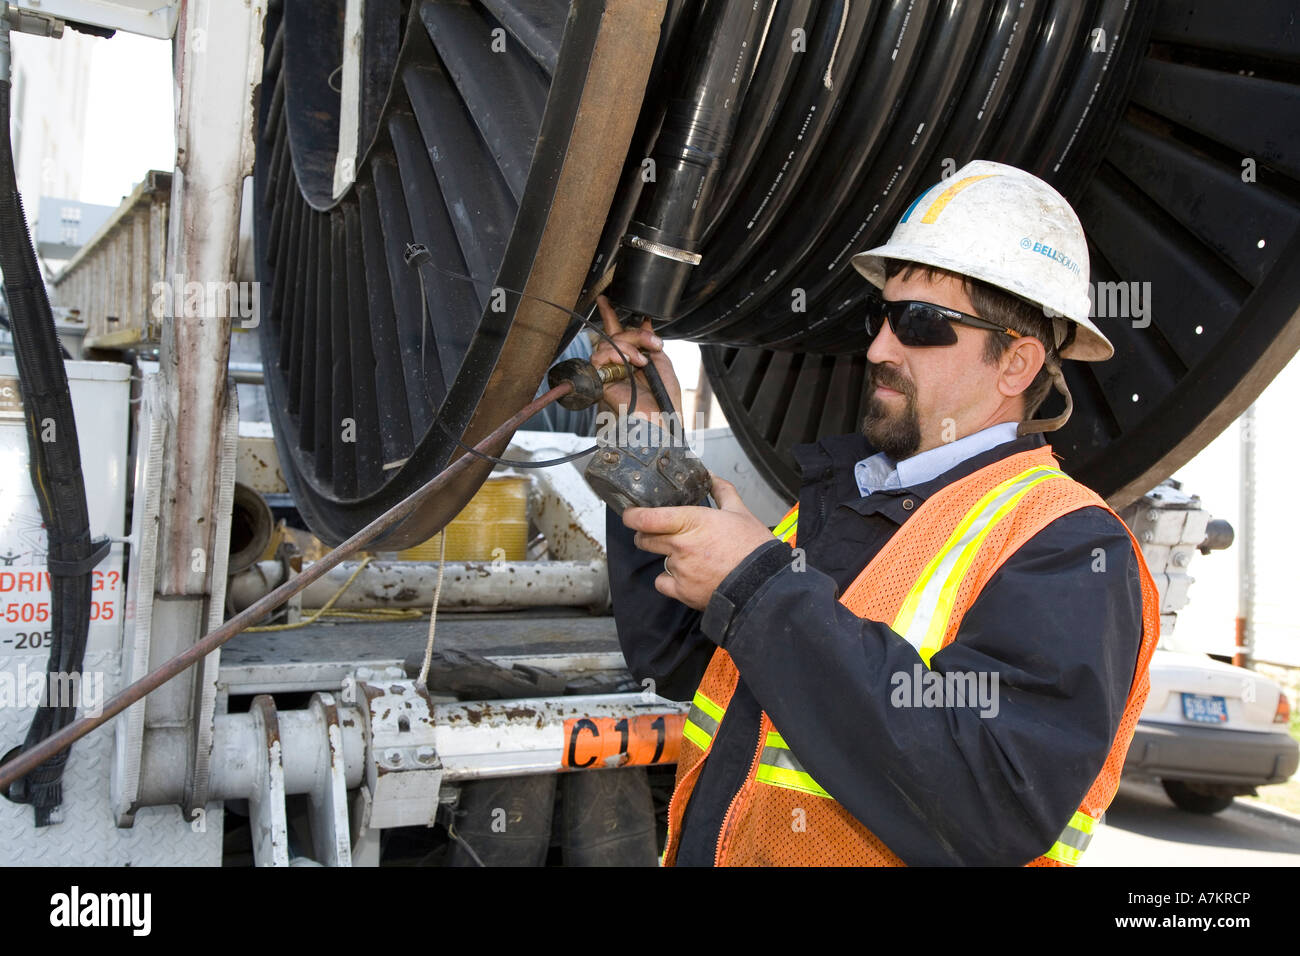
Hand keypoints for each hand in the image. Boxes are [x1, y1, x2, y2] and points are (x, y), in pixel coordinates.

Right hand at [590, 294, 682, 422]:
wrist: (661, 420)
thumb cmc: (665, 399)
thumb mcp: (662, 362)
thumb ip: (650, 342)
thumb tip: (644, 321)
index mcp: (632, 358)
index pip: (617, 333)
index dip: (610, 315)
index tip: (605, 300)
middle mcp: (618, 363)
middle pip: (615, 334)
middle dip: (635, 334)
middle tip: (654, 345)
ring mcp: (609, 371)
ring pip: (609, 343)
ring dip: (628, 346)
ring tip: (642, 362)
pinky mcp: (601, 380)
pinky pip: (599, 356)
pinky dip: (616, 354)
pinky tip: (630, 364)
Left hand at [623, 473, 779, 610]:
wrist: (764, 584)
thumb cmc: (754, 549)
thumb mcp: (741, 512)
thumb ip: (722, 492)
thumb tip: (712, 477)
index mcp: (691, 521)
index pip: (646, 518)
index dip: (632, 516)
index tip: (630, 515)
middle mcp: (680, 545)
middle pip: (645, 539)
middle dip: (645, 535)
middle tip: (655, 533)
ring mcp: (680, 569)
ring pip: (659, 560)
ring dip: (667, 557)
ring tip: (689, 558)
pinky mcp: (683, 592)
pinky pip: (663, 583)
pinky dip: (670, 580)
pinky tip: (686, 577)